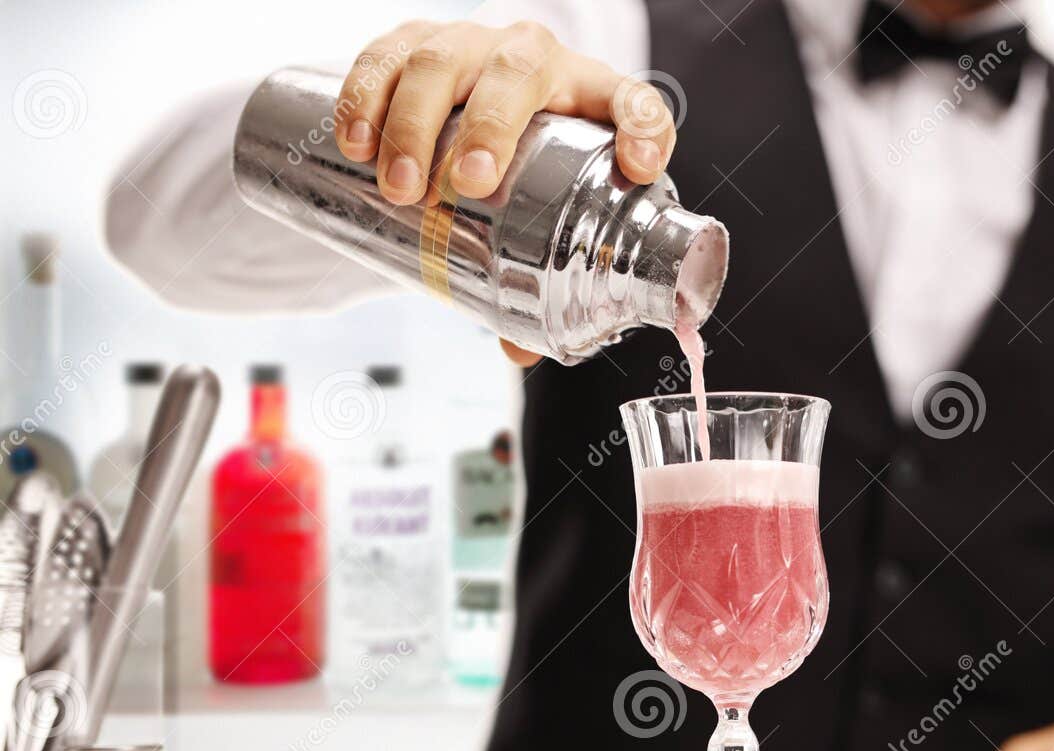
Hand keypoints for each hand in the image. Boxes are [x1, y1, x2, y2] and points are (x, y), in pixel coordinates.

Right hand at [333, 20, 679, 365]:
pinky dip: (364, 95)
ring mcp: (473, 45)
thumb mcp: (546, 215)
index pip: (636, 104)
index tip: (640, 166)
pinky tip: (353, 142)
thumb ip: (539, 281)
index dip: (645, 131)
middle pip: (519, 70)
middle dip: (489, 125)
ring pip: (443, 60)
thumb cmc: (525, 170)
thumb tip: (518, 352)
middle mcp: (537, 60)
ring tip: (400, 186)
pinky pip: (385, 54)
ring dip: (415, 122)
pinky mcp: (415, 41)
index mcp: (594, 100)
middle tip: (465, 184)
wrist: (468, 109)